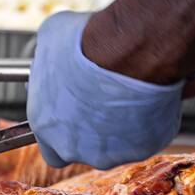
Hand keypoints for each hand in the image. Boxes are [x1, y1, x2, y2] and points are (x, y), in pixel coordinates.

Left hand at [27, 10, 185, 169]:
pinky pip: (146, 136)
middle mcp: (78, 149)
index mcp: (48, 129)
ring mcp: (114, 152)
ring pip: (117, 146)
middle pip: (84, 150)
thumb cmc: (88, 44)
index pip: (50, 149)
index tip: (71, 117)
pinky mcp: (146, 146)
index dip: (62, 133)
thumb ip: (47, 63)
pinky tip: (147, 96)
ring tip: (126, 95)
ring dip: (120, 127)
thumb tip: (52, 54)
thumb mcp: (49, 42)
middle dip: (92, 131)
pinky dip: (147, 121)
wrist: (129, 47)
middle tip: (102, 102)